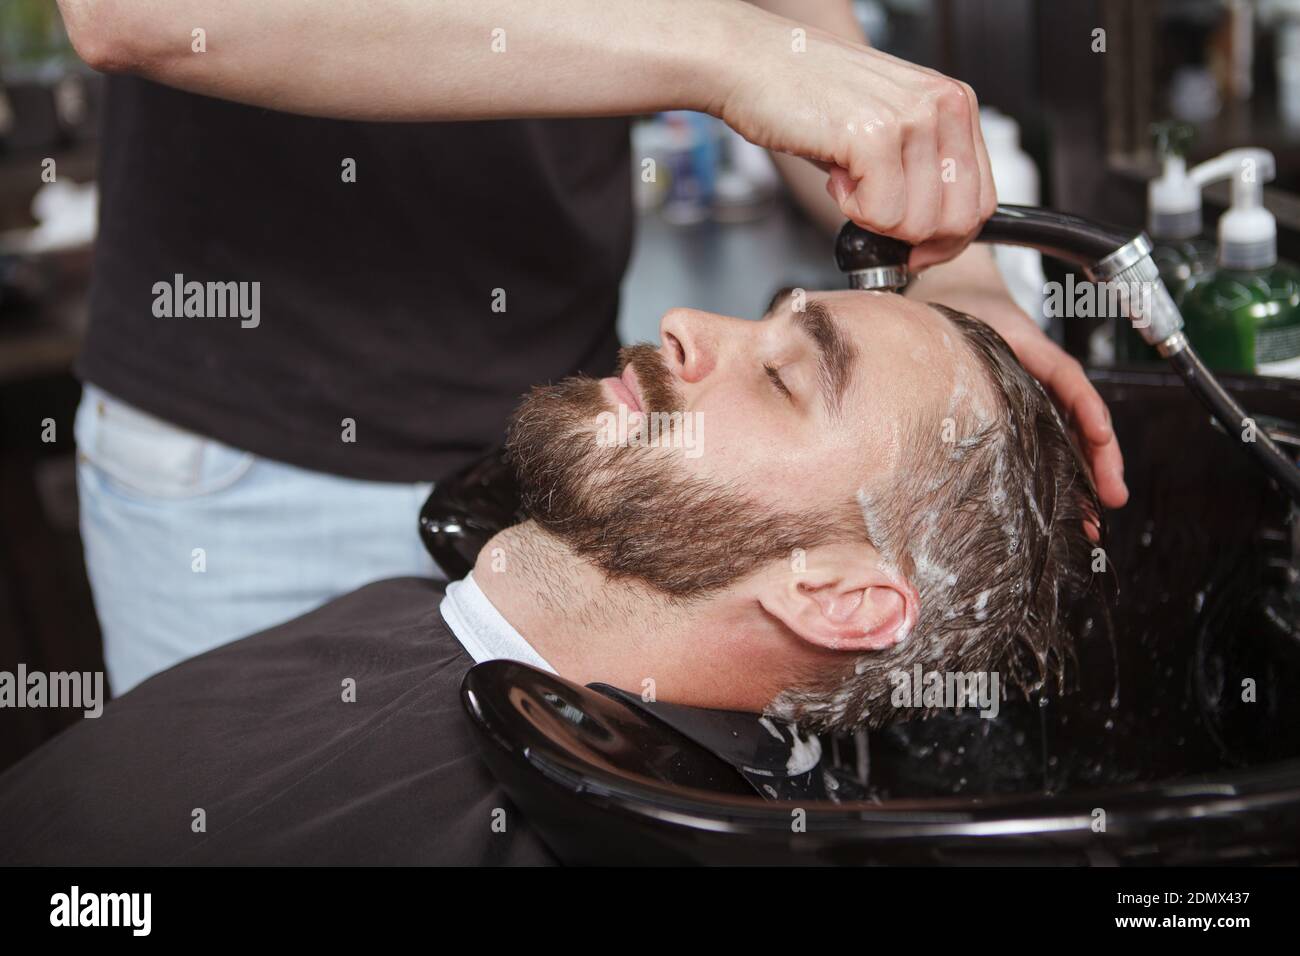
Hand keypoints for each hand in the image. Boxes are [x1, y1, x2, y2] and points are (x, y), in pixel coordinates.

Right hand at [711, 17, 995, 269]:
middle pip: (958, 221)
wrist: (753, 63)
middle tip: (873, 216)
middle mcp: (943, 106)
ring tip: (848, 178)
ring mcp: (912, 119)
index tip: (914, 248)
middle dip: (912, 240)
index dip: (947, 241)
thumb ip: (920, 170)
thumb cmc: (809, 95)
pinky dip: (849, 210)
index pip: (981, 202)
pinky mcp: (875, 136)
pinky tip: (835, 174)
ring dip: (874, 219)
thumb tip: (932, 233)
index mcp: (955, 104)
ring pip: (918, 224)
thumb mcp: (886, 127)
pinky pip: (880, 215)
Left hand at [969, 297, 1128, 512]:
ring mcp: (1042, 396)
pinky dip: (1067, 475)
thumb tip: (941, 385)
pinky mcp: (1033, 413)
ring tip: (1094, 520)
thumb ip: (960, 349)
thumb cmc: (964, 312)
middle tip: (1111, 496)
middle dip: (1101, 459)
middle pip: (1082, 418)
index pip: (1066, 376)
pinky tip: (1073, 508)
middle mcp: (1045, 376)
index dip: (1084, 405)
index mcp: (1031, 348)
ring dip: (1088, 478)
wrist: (964, 295)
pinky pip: (1057, 444)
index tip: (1099, 433)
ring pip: (1073, 438)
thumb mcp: (962, 326)